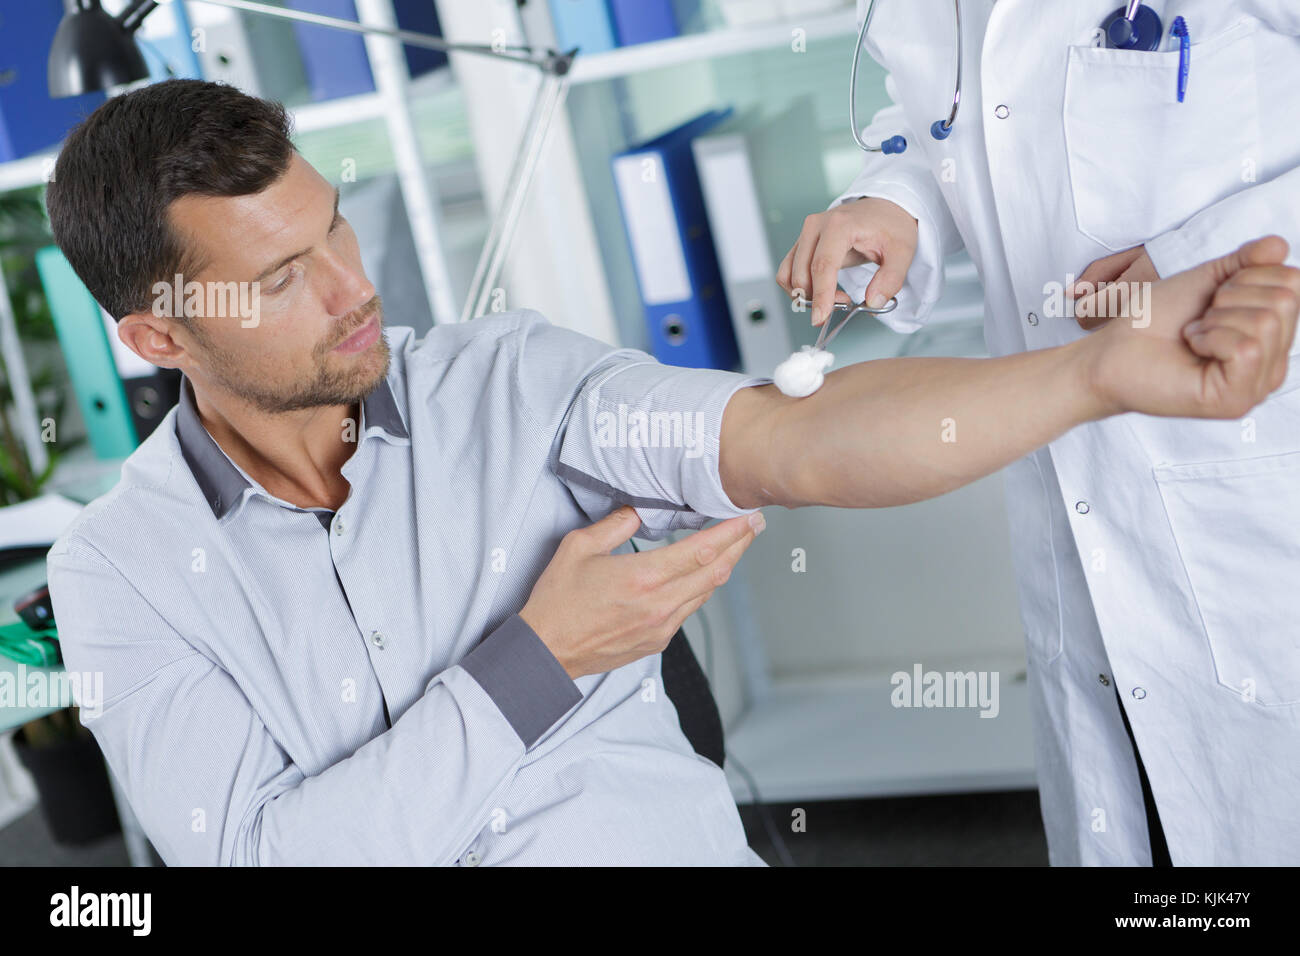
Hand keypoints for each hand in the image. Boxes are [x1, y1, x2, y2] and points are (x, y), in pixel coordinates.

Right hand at [519, 506, 763, 679]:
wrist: (547, 651)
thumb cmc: (558, 602)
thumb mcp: (578, 548)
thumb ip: (615, 525)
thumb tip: (638, 511)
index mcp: (643, 577)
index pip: (701, 550)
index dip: (731, 532)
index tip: (746, 517)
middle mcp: (659, 604)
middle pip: (715, 571)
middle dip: (739, 546)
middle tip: (753, 527)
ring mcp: (661, 626)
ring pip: (706, 593)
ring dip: (723, 568)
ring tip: (733, 548)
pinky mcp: (657, 641)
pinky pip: (688, 611)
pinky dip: (700, 590)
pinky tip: (700, 577)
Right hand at [776, 197, 917, 328]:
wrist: (883, 209)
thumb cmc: (890, 225)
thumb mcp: (902, 251)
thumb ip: (890, 279)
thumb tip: (873, 302)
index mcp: (839, 225)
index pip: (822, 265)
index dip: (820, 295)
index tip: (821, 318)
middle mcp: (815, 226)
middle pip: (802, 273)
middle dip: (817, 299)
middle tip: (843, 304)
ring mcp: (805, 234)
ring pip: (788, 275)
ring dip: (805, 295)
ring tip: (833, 298)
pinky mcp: (802, 243)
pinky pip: (788, 271)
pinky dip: (799, 288)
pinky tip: (821, 291)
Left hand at [1080, 236, 1298, 419]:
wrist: (1113, 348)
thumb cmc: (1155, 318)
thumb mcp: (1208, 279)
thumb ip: (1247, 261)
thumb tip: (1280, 244)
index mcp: (1272, 333)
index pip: (1293, 281)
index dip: (1246, 276)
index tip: (1213, 297)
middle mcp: (1272, 361)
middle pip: (1285, 300)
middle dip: (1231, 297)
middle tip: (1199, 319)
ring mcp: (1256, 384)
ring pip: (1266, 323)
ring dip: (1216, 320)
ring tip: (1193, 336)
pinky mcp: (1235, 400)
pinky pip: (1247, 349)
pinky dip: (1211, 339)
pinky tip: (1193, 350)